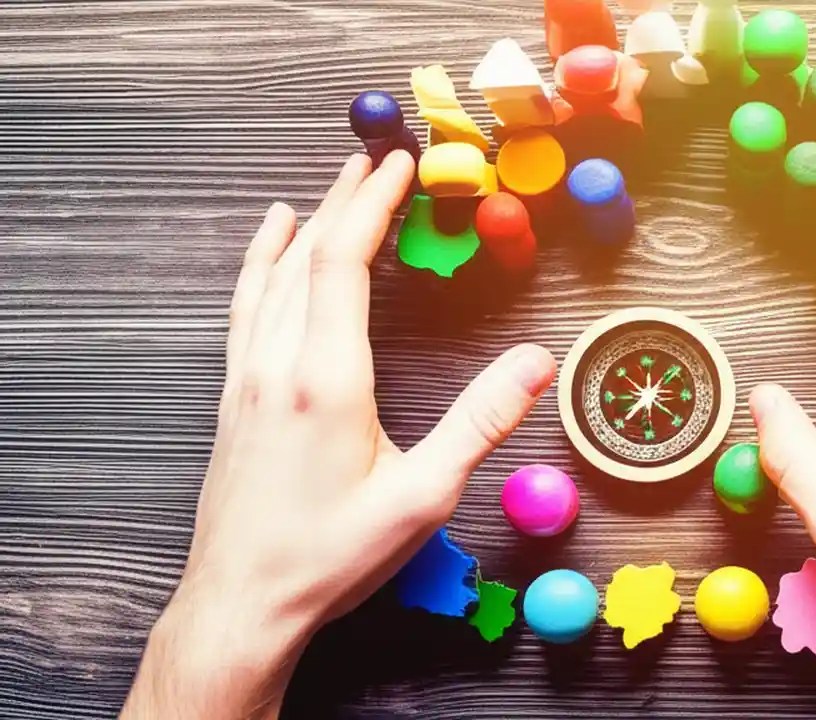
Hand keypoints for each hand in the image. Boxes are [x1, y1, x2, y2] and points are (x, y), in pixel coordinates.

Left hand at [123, 152, 556, 718]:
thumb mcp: (423, 496)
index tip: (396, 167)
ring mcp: (248, 377)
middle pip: (307, 255)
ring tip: (334, 183)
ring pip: (274, 274)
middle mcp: (279, 364)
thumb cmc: (332, 555)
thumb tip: (537, 362)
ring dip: (307, 221)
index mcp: (327, 379)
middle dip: (345, 200)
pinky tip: (268, 240)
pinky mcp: (235, 395)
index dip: (371, 206)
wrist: (243, 601)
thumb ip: (481, 421)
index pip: (343, 263)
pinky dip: (260, 260)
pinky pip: (247, 304)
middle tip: (376, 159)